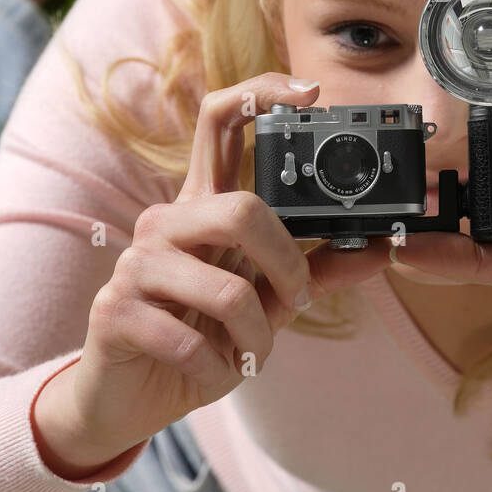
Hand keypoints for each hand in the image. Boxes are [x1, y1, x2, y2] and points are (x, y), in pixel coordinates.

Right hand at [34, 75, 390, 472]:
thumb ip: (312, 271)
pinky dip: (218, 370)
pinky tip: (210, 372)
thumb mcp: (264, 302)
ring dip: (255, 337)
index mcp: (203, 206)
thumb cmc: (200, 335)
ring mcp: (136, 262)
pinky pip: (193, 344)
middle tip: (294, 302)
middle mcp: (167, 221)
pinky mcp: (115, 311)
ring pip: (228, 290)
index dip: (260, 95)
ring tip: (247, 353)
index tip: (309, 94)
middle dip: (286, 265)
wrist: (130, 396)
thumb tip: (377, 247)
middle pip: (242, 209)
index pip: (220, 122)